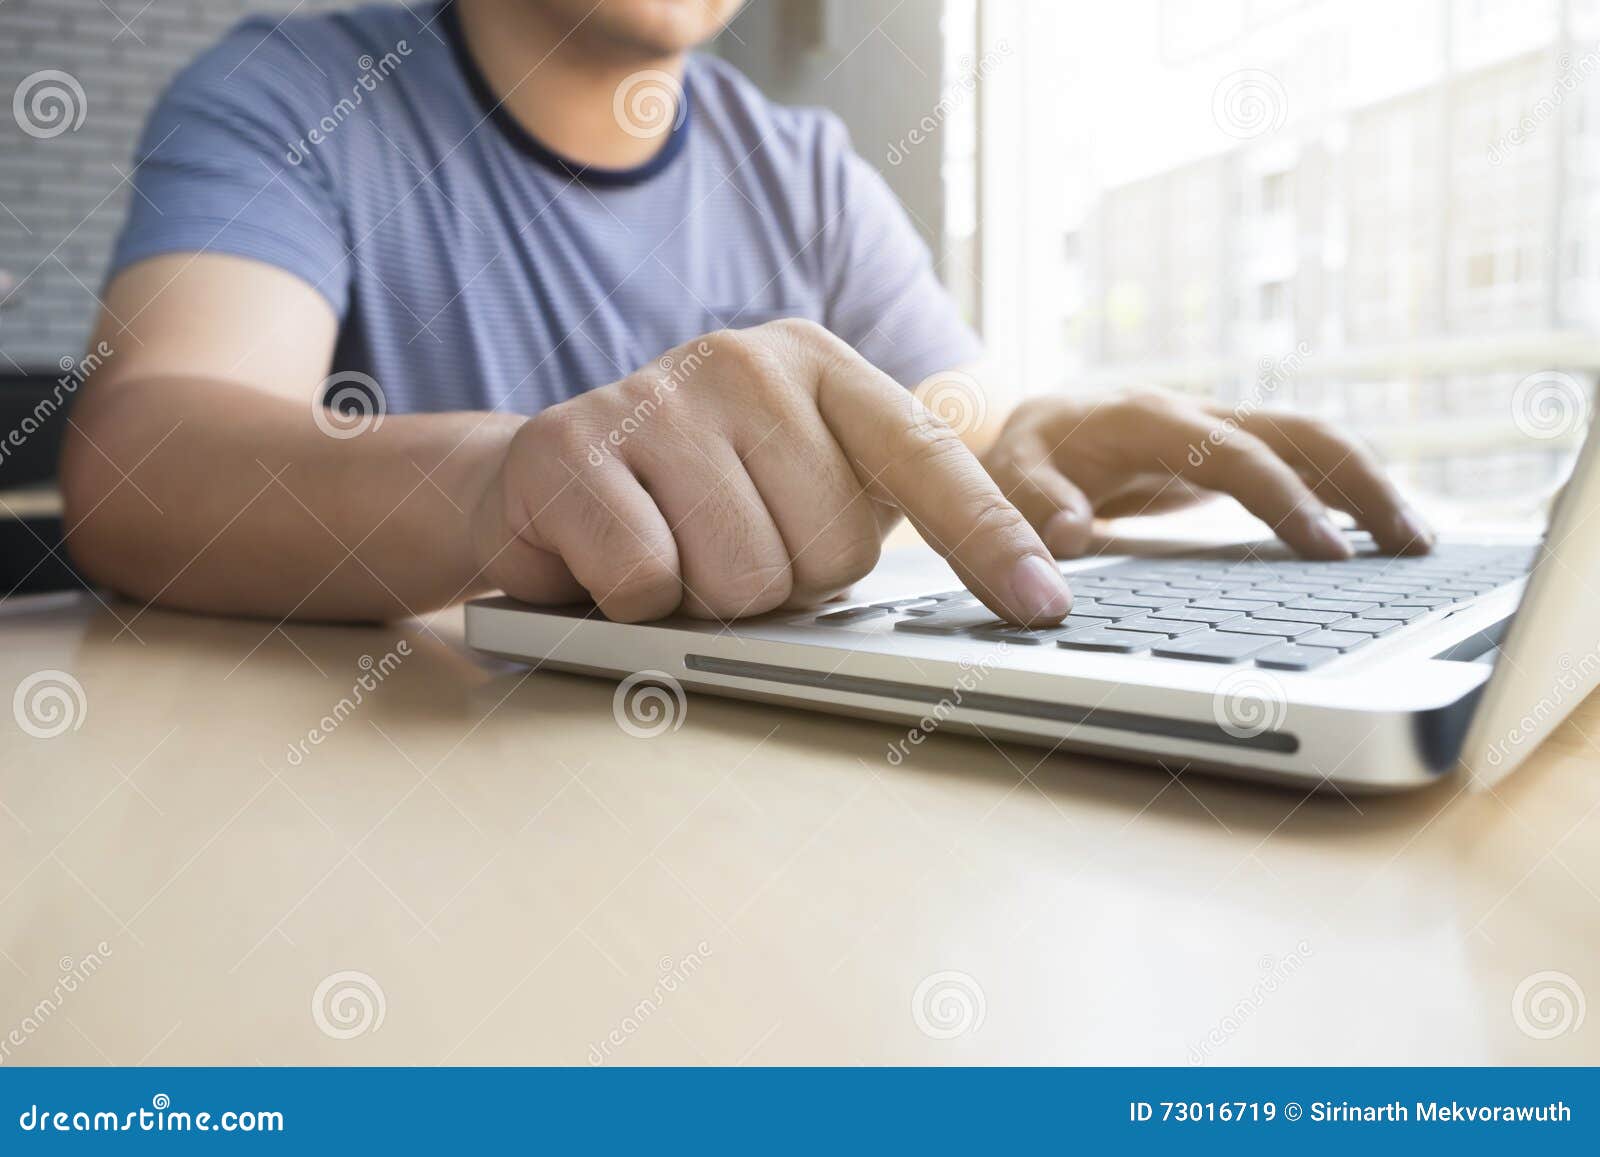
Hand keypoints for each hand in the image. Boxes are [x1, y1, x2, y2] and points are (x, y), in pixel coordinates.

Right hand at [470, 320, 1072, 623]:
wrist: (537, 481)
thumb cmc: (690, 498)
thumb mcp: (792, 481)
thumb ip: (872, 507)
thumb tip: (1012, 588)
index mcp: (821, 366)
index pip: (927, 457)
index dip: (989, 539)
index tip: (1042, 606)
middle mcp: (748, 361)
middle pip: (830, 553)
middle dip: (782, 583)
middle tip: (724, 544)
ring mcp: (660, 396)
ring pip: (744, 581)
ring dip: (706, 599)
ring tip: (671, 547)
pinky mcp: (576, 448)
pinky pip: (651, 584)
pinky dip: (633, 602)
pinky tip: (609, 556)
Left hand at [981, 389, 1433, 558]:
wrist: (1023, 424)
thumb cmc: (1017, 455)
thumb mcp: (1004, 478)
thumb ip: (1030, 505)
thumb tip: (1070, 535)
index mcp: (1144, 418)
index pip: (1231, 453)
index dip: (1282, 497)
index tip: (1327, 550)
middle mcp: (1193, 413)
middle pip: (1297, 432)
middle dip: (1360, 482)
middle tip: (1411, 544)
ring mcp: (1216, 430)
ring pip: (1310, 443)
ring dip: (1367, 486)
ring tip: (1418, 544)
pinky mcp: (1228, 453)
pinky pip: (1297, 465)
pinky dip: (1342, 494)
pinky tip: (1376, 535)